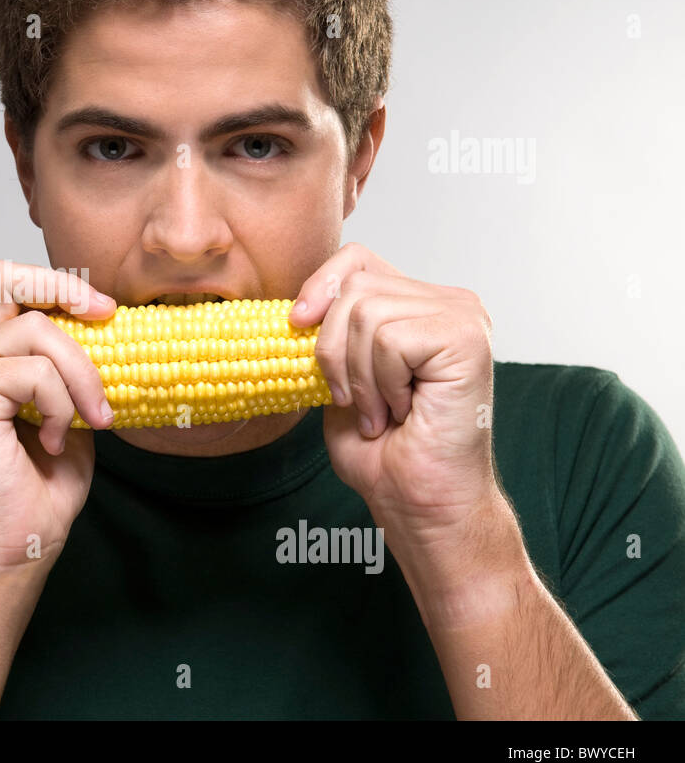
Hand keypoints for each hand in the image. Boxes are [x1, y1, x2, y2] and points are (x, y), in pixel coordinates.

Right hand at [0, 260, 116, 573]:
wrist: (14, 543)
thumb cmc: (39, 485)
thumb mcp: (68, 406)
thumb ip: (70, 362)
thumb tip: (111, 320)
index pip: (6, 282)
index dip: (56, 283)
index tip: (104, 312)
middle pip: (3, 277)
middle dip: (63, 289)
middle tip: (106, 320)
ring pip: (34, 328)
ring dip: (80, 372)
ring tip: (89, 418)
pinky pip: (33, 371)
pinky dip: (61, 404)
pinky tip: (54, 440)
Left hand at [290, 243, 498, 551]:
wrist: (418, 502)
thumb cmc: (384, 452)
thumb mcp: (339, 379)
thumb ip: (328, 334)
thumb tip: (297, 307)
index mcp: (418, 305)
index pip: (356, 260)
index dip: (320, 286)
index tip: (296, 326)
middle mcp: (448, 303)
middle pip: (355, 286)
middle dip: (334, 350)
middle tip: (359, 402)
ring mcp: (462, 317)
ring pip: (367, 312)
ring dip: (359, 376)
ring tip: (383, 412)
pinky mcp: (466, 338)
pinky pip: (390, 339)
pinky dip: (381, 383)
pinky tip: (404, 411)